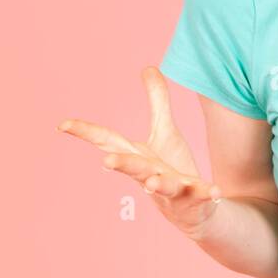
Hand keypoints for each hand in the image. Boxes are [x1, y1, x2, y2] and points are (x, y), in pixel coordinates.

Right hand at [58, 66, 221, 240]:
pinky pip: (200, 196)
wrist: (195, 211)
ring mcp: (171, 190)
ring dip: (156, 183)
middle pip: (133, 167)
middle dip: (121, 164)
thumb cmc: (171, 168)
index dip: (86, 132)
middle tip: (106, 161)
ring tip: (152, 182)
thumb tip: (148, 67)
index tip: (62, 124)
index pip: (109, 141)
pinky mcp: (194, 200)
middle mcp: (150, 173)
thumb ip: (157, 101)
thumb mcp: (165, 131)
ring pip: (162, 186)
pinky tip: (214, 191)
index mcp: (139, 156)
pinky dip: (206, 194)